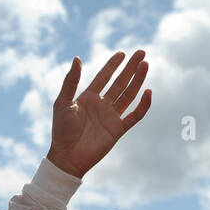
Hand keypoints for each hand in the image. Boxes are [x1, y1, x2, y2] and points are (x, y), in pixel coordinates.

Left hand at [46, 51, 151, 178]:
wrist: (67, 157)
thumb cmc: (61, 131)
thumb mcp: (62, 103)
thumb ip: (70, 81)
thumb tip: (77, 58)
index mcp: (88, 98)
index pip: (104, 77)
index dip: (113, 65)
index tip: (122, 53)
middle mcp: (101, 105)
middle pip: (120, 82)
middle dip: (130, 68)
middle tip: (141, 53)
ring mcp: (111, 117)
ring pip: (128, 95)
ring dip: (137, 80)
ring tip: (145, 65)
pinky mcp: (118, 130)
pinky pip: (134, 115)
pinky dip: (142, 105)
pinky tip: (148, 92)